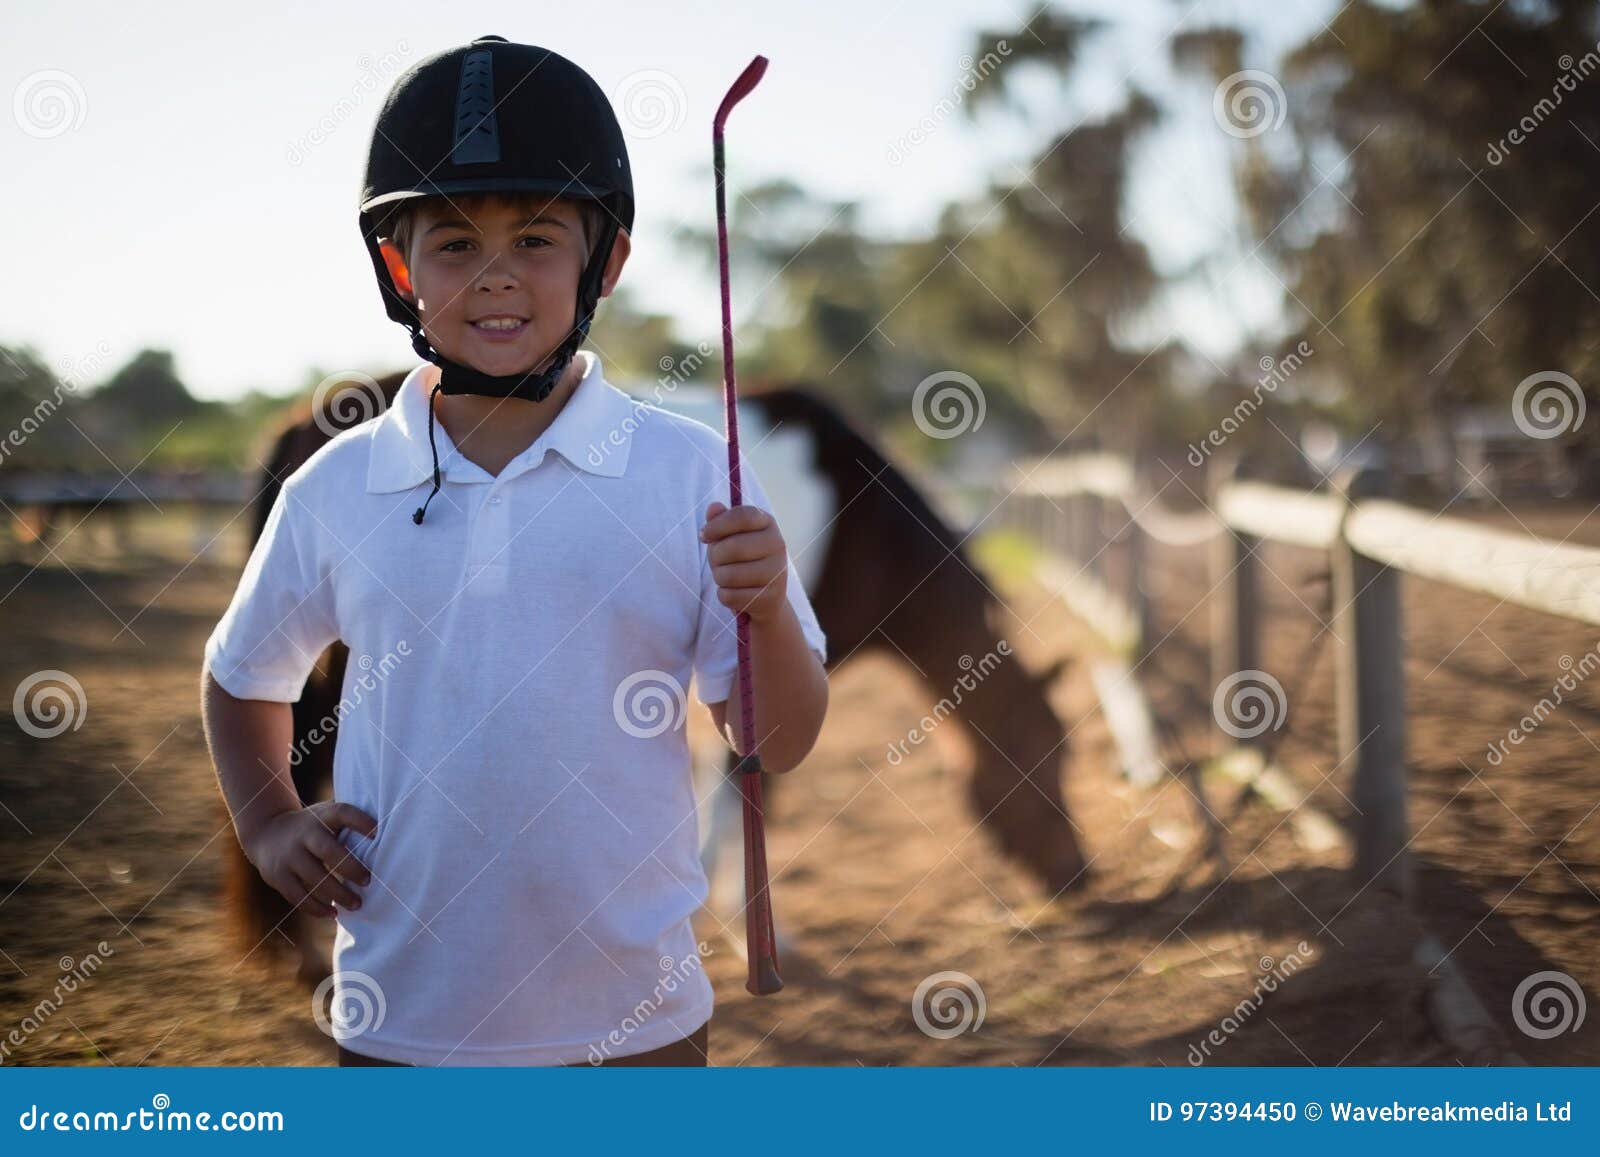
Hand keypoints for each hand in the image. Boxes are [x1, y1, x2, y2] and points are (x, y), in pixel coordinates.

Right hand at [242, 801, 375, 918]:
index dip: (360, 821)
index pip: (343, 813)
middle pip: (328, 851)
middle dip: (351, 868)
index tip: (378, 833)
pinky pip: (298, 895)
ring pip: (314, 878)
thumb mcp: (326, 815)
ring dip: (337, 894)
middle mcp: (303, 834)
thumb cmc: (312, 826)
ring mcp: (288, 856)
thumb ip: (349, 823)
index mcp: (321, 816)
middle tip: (369, 881)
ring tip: (357, 904)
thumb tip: (389, 834)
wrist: (266, 831)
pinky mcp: (277, 876)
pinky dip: (317, 907)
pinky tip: (333, 913)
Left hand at [700, 501, 787, 622]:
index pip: (743, 516)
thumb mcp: (730, 536)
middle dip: (715, 557)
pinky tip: (734, 592)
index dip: (718, 525)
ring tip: (727, 577)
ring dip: (719, 577)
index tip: (704, 535)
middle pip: (732, 547)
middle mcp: (778, 545)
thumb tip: (713, 507)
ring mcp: (777, 573)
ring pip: (729, 575)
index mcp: (767, 523)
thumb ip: (721, 520)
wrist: (765, 596)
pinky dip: (724, 595)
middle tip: (717, 561)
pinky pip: (730, 596)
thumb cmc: (742, 559)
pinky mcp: (770, 597)